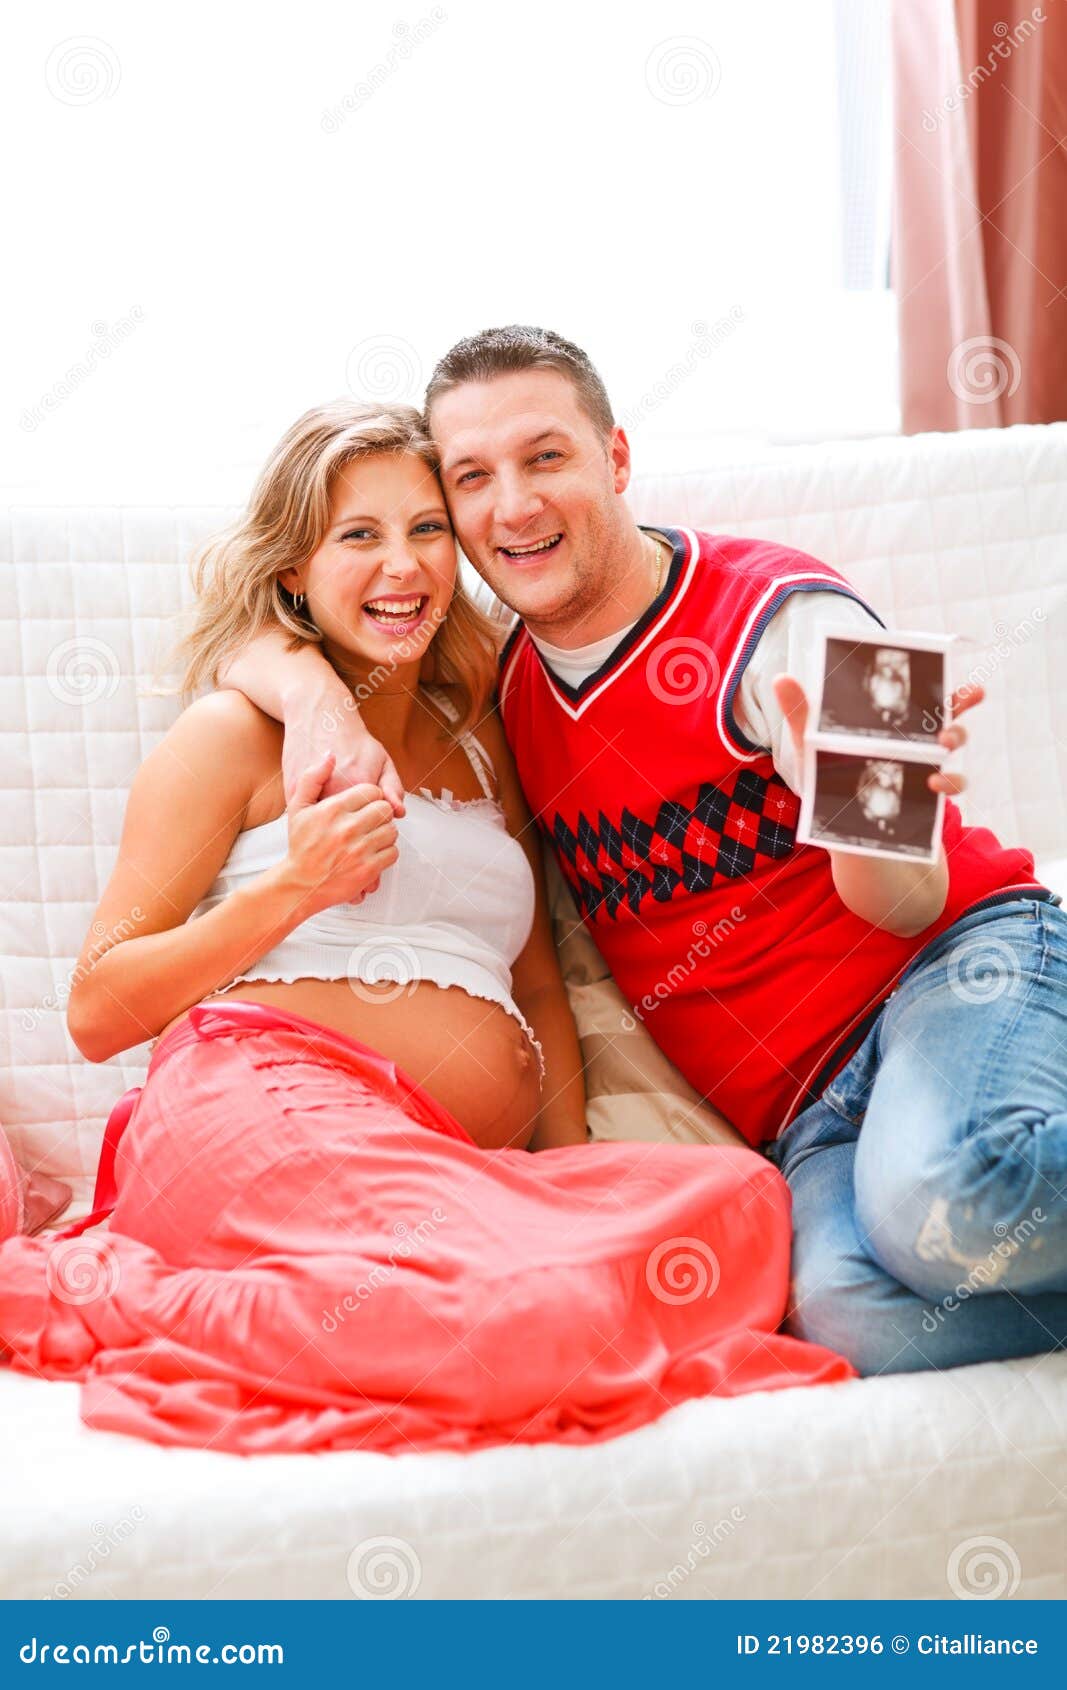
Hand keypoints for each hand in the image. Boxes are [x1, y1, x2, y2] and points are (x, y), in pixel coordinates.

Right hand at [281, 692, 404, 816]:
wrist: (318, 716)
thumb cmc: (351, 739)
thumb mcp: (381, 759)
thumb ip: (393, 787)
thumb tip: (399, 812)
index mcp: (359, 784)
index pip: (378, 817)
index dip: (377, 809)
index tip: (372, 798)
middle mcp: (333, 792)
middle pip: (355, 825)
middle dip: (359, 818)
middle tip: (355, 797)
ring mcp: (311, 796)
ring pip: (332, 827)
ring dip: (338, 822)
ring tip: (340, 800)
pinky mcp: (293, 798)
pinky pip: (312, 822)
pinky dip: (319, 818)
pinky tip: (324, 803)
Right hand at [281, 751, 398, 913]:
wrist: (300, 884)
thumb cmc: (301, 845)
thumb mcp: (298, 807)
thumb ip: (312, 777)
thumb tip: (329, 754)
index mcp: (332, 809)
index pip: (372, 791)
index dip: (372, 796)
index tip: (366, 803)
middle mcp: (346, 828)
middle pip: (384, 809)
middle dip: (380, 813)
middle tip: (371, 820)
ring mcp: (358, 850)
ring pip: (391, 830)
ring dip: (385, 832)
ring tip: (371, 835)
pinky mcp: (367, 870)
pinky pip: (392, 853)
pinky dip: (386, 852)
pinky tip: (372, 851)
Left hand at [771, 675, 981, 798]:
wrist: (861, 864)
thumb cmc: (831, 802)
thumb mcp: (811, 758)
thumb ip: (802, 719)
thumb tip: (781, 678)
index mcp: (880, 727)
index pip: (904, 694)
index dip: (926, 675)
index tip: (940, 658)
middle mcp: (905, 744)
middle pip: (937, 712)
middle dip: (959, 699)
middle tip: (971, 695)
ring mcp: (922, 771)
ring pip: (950, 742)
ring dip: (956, 735)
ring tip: (946, 740)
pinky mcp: (932, 800)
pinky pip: (954, 783)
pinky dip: (952, 781)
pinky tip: (937, 784)